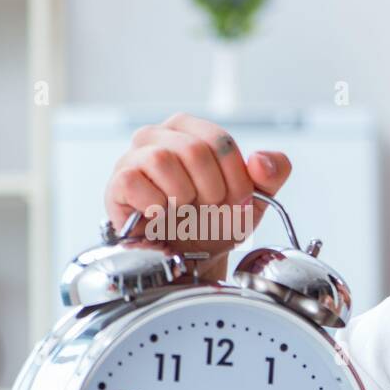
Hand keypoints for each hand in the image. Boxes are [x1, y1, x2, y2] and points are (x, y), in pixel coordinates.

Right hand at [103, 112, 292, 279]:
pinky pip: (133, 181)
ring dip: (183, 196)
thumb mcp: (255, 198)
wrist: (192, 258)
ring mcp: (133, 158)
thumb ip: (272, 172)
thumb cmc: (216, 222)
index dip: (234, 177)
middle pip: (194, 149)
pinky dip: (155, 204)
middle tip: (207, 207)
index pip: (220, 140)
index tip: (234, 199)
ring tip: (183, 210)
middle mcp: (158, 136)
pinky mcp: (117, 183)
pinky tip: (160, 214)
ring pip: (162, 160)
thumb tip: (260, 161)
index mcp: (191, 130)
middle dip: (211, 189)